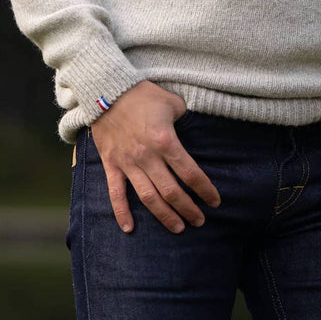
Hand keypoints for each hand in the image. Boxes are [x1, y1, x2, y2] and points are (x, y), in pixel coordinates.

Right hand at [89, 81, 221, 234]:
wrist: (105, 90)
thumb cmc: (142, 94)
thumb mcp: (172, 102)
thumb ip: (184, 118)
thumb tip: (192, 127)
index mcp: (166, 141)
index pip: (190, 173)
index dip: (205, 190)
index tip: (214, 201)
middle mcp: (147, 157)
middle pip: (171, 192)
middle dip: (188, 209)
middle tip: (200, 221)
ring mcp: (128, 163)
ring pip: (148, 198)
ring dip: (164, 216)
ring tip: (178, 228)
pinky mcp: (111, 164)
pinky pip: (116, 193)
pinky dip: (122, 213)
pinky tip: (129, 229)